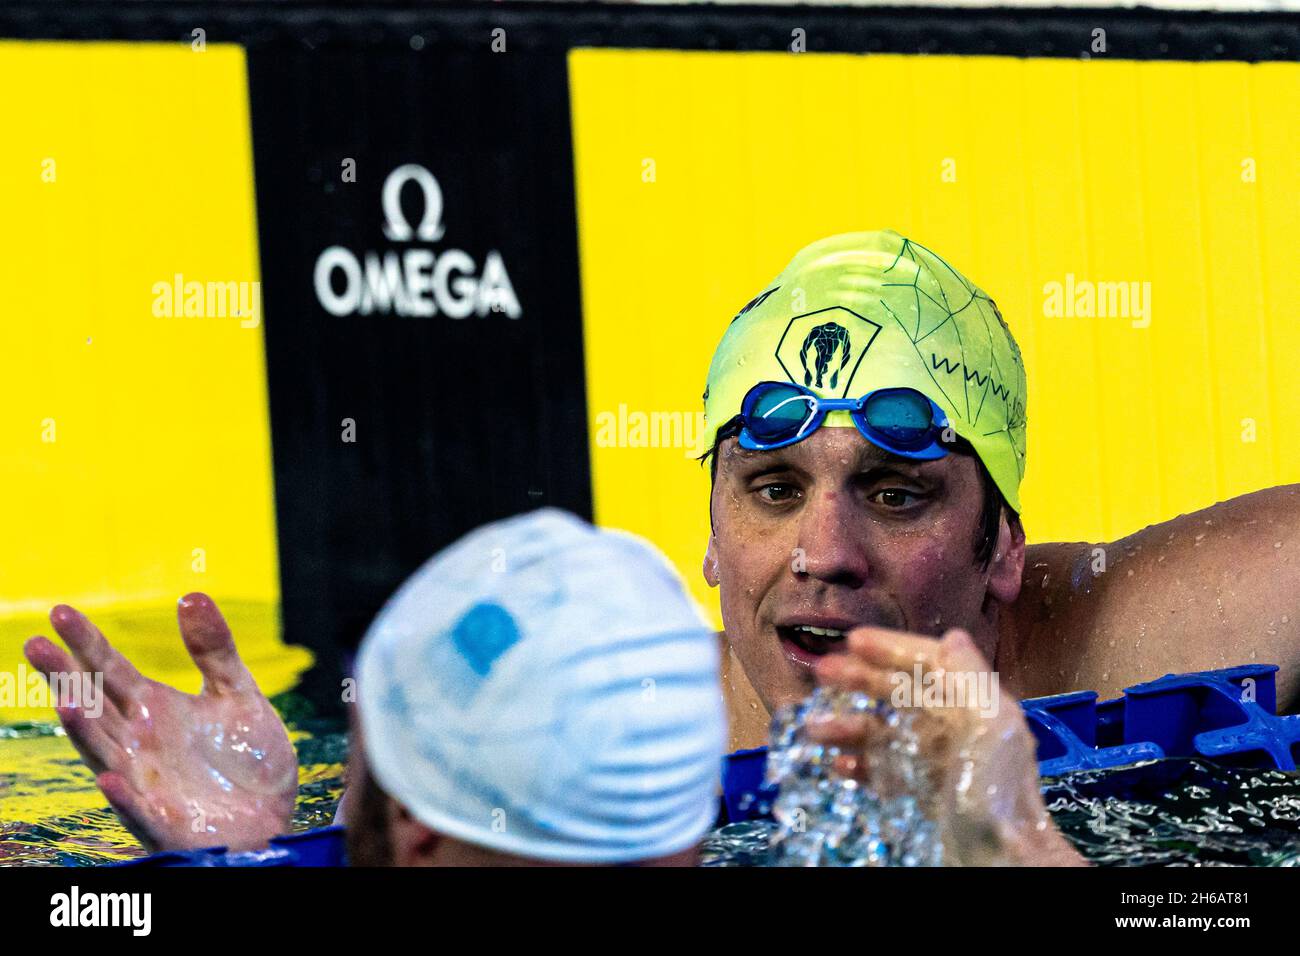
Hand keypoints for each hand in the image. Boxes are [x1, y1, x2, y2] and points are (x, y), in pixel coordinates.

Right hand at [23, 593, 297, 853]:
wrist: (275, 818)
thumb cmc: (248, 760)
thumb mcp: (238, 695)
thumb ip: (214, 650)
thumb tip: (191, 594)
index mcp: (153, 710)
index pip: (109, 670)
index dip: (86, 642)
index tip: (59, 612)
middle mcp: (139, 744)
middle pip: (93, 706)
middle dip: (65, 678)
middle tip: (35, 645)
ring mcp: (146, 783)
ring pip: (104, 754)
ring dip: (84, 731)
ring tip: (65, 701)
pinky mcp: (164, 822)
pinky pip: (138, 810)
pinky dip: (122, 796)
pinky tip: (108, 777)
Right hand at [811, 626, 1085, 865]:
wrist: (1001, 861)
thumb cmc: (995, 793)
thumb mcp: (991, 726)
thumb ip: (970, 677)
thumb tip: (951, 635)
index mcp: (975, 706)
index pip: (931, 664)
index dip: (893, 649)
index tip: (853, 639)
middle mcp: (955, 729)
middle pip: (901, 694)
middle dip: (860, 681)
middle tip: (820, 673)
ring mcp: (935, 763)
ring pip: (884, 731)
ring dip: (847, 724)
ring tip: (814, 727)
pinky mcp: (920, 795)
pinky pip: (881, 770)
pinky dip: (857, 764)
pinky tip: (837, 764)